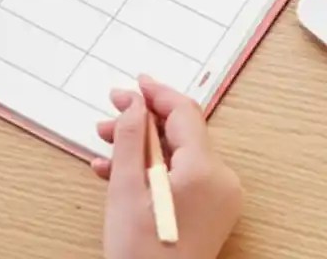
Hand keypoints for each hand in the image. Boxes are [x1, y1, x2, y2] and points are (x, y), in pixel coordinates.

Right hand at [94, 76, 242, 258]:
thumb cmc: (141, 253)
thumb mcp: (126, 189)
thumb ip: (132, 139)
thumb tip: (134, 103)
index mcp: (205, 169)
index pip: (184, 113)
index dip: (155, 94)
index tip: (131, 85)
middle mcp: (221, 179)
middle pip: (181, 133)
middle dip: (142, 123)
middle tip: (107, 120)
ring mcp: (220, 196)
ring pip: (180, 155)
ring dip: (144, 147)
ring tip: (105, 147)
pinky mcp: (213, 210)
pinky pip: (185, 176)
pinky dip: (155, 171)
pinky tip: (120, 173)